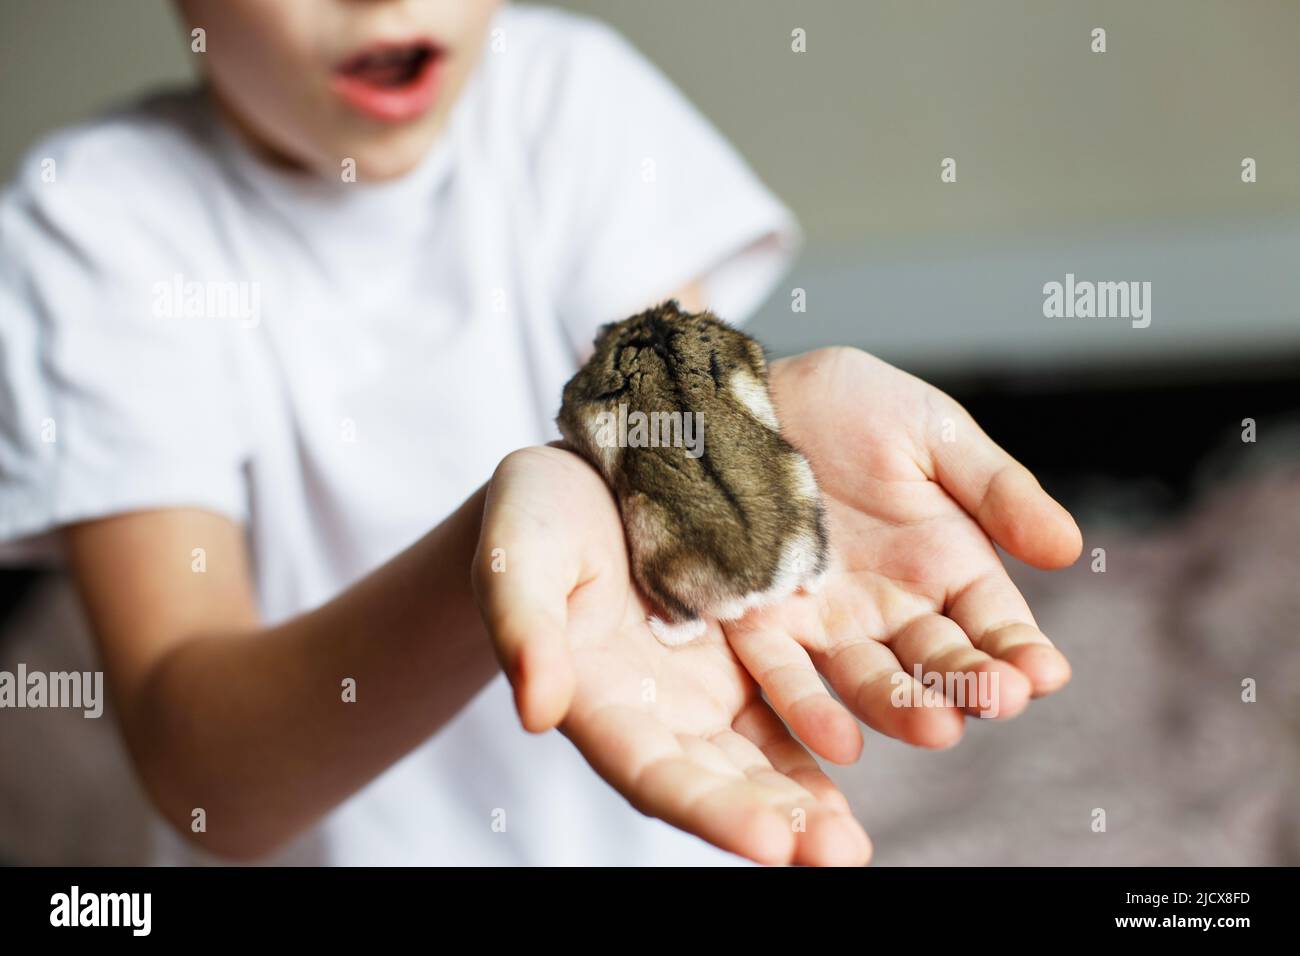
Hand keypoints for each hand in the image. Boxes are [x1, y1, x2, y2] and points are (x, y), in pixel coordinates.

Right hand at [473, 446, 871, 865]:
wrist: (587, 470)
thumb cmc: (534, 515)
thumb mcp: (518, 556)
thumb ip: (524, 627)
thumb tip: (537, 709)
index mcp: (597, 700)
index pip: (654, 774)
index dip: (709, 810)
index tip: (770, 843)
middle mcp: (658, 710)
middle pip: (718, 783)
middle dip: (777, 823)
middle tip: (838, 854)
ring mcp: (707, 684)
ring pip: (765, 754)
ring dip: (811, 797)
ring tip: (858, 835)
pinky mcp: (747, 648)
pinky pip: (795, 698)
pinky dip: (829, 726)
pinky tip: (876, 743)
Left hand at [722, 348, 1082, 763]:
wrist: (745, 395)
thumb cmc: (845, 406)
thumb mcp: (932, 432)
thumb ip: (996, 489)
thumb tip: (1068, 548)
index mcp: (947, 564)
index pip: (995, 624)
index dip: (1021, 651)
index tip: (1046, 673)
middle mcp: (894, 608)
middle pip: (940, 662)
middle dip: (972, 685)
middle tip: (1000, 700)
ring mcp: (828, 623)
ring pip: (873, 680)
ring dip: (905, 708)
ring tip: (936, 727)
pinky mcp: (762, 626)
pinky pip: (785, 676)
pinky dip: (810, 710)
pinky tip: (840, 742)